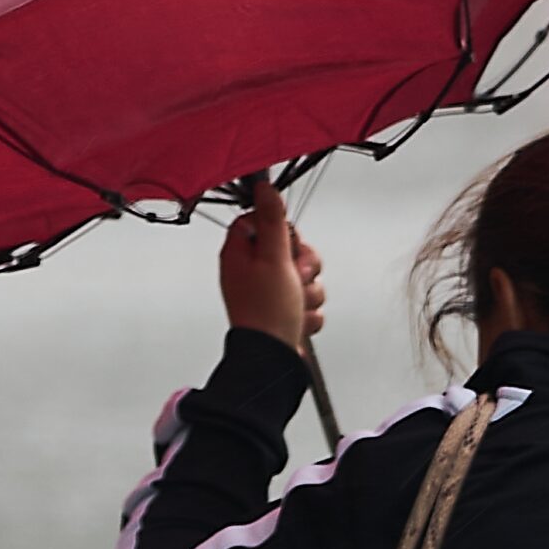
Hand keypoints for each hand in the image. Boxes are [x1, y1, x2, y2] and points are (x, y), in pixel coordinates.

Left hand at [220, 181, 325, 352]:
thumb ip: (272, 220)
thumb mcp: (273, 258)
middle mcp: (252, 270)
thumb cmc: (266, 313)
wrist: (272, 359)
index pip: (262, 221)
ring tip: (294, 303)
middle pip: (291, 248)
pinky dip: (307, 310)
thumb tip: (264, 188)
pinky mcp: (283, 309)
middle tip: (294, 277)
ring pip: (304, 275)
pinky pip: (307, 299)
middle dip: (303, 265)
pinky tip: (297, 318)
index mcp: (240, 253)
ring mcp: (268, 291)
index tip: (287, 244)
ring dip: (308, 290)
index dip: (282, 230)